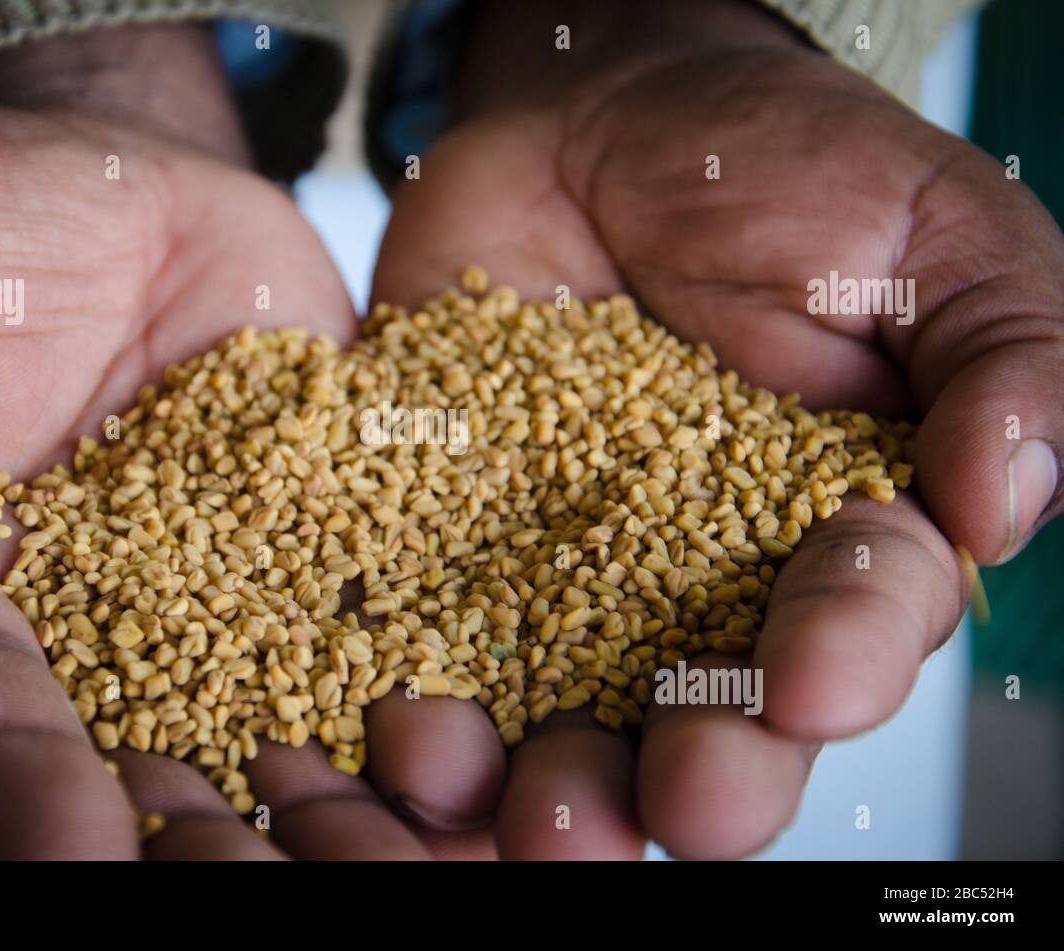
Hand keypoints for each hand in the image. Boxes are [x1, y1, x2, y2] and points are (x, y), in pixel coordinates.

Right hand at [0, 25, 489, 858]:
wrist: (117, 184)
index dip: (23, 788)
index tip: (81, 857)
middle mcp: (71, 635)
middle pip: (131, 771)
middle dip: (200, 849)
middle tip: (271, 895)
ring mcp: (204, 605)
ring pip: (261, 741)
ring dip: (325, 821)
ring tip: (393, 865)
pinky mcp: (311, 558)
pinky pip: (363, 648)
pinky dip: (413, 713)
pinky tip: (462, 770)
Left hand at [371, 0, 1062, 857]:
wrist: (602, 121)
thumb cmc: (791, 172)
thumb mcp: (937, 240)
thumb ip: (1005, 364)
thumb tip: (1002, 505)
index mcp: (837, 531)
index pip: (854, 621)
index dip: (839, 658)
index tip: (807, 684)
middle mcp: (705, 582)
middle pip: (713, 709)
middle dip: (705, 768)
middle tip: (684, 806)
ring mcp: (569, 571)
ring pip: (569, 709)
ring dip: (558, 779)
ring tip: (540, 818)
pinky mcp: (454, 539)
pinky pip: (433, 634)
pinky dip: (422, 694)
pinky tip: (414, 738)